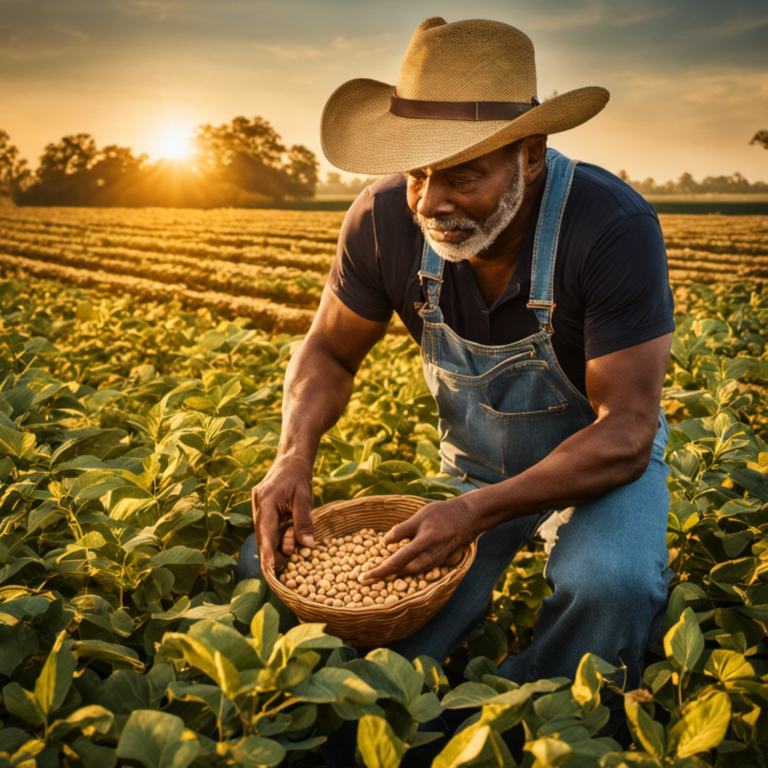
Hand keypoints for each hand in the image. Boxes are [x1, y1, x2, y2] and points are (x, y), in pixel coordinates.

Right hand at [252, 454, 314, 573]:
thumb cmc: (298, 475)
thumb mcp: (304, 498)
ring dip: (275, 547)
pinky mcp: (263, 508)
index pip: (266, 533)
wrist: (291, 458)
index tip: (270, 570)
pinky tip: (286, 546)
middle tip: (282, 573)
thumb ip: (304, 522)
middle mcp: (258, 505)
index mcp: (266, 501)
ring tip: (289, 559)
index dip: (267, 553)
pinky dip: (276, 538)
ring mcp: (258, 507)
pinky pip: (268, 528)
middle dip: (271, 555)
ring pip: (265, 534)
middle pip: (262, 537)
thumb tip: (307, 546)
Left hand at [359, 496, 483, 583]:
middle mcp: (430, 557)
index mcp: (423, 544)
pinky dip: (408, 569)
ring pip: (412, 572)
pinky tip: (400, 565)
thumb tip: (385, 542)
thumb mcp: (420, 516)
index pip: (396, 562)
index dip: (379, 571)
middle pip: (403, 572)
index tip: (364, 578)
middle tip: (368, 576)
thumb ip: (402, 530)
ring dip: (397, 573)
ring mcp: (436, 561)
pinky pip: (421, 569)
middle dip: (385, 575)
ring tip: (380, 571)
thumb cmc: (444, 513)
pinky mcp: (440, 561)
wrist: (470, 517)